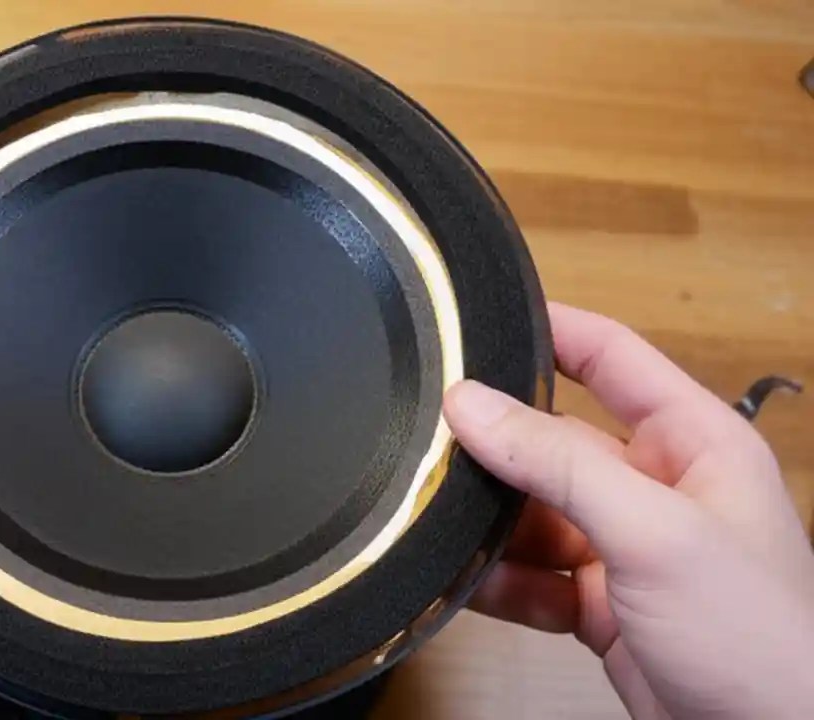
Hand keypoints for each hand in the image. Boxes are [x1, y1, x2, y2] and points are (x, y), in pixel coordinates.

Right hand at [446, 303, 813, 719]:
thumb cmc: (754, 635)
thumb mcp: (652, 532)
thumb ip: (558, 464)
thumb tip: (468, 402)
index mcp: (693, 442)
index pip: (611, 357)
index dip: (548, 330)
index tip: (473, 320)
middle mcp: (659, 488)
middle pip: (556, 442)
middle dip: (495, 447)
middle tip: (423, 443)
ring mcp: (630, 550)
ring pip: (536, 515)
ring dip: (488, 524)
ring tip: (429, 520)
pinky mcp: (605, 609)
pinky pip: (535, 579)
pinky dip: (498, 582)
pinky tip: (459, 584)